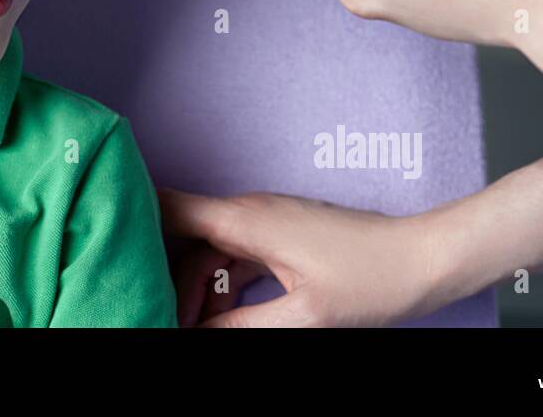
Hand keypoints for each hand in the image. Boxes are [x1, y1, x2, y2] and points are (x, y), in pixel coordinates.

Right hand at [159, 187, 441, 326]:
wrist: (423, 257)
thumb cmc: (370, 279)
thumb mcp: (302, 315)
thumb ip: (240, 326)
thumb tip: (195, 336)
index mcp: (246, 220)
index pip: (169, 207)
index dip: (137, 225)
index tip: (118, 256)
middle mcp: (249, 212)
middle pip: (183, 238)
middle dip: (164, 277)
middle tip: (154, 317)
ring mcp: (266, 222)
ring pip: (208, 251)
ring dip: (194, 287)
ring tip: (186, 327)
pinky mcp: (280, 236)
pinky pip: (234, 257)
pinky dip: (220, 285)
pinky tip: (217, 318)